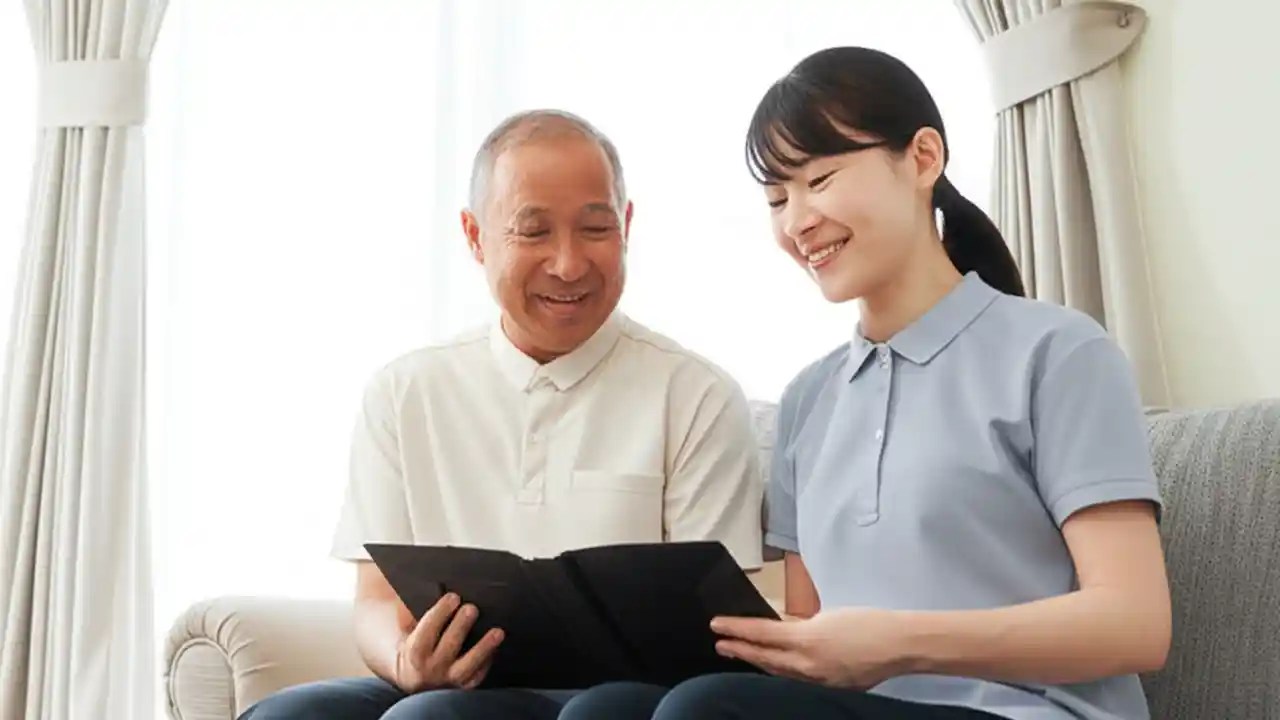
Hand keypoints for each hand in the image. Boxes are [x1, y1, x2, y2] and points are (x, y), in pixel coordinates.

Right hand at [393, 593, 504, 692]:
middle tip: (472, 608)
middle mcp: (431, 668)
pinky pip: (478, 676)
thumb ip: (408, 611)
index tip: (453, 596)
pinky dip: (488, 662)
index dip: (440, 613)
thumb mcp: (405, 630)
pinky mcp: (463, 685)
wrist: (415, 677)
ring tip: (498, 632)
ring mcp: (448, 679)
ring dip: (484, 648)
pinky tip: (497, 648)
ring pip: (467, 665)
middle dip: (460, 626)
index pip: (427, 631)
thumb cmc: (414, 643)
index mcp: (414, 651)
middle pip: (448, 646)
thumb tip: (414, 585)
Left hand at [711, 607, 910, 689]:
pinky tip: (774, 666)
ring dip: (757, 662)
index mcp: (806, 640)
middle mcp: (808, 664)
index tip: (717, 625)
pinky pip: (796, 679)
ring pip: (778, 671)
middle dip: (740, 650)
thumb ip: (799, 622)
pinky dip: (780, 671)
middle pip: (764, 657)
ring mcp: (818, 680)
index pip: (761, 634)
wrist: (899, 645)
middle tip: (720, 644)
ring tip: (740, 653)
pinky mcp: (829, 688)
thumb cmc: (868, 623)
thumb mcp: (827, 615)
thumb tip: (778, 625)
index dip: (736, 629)